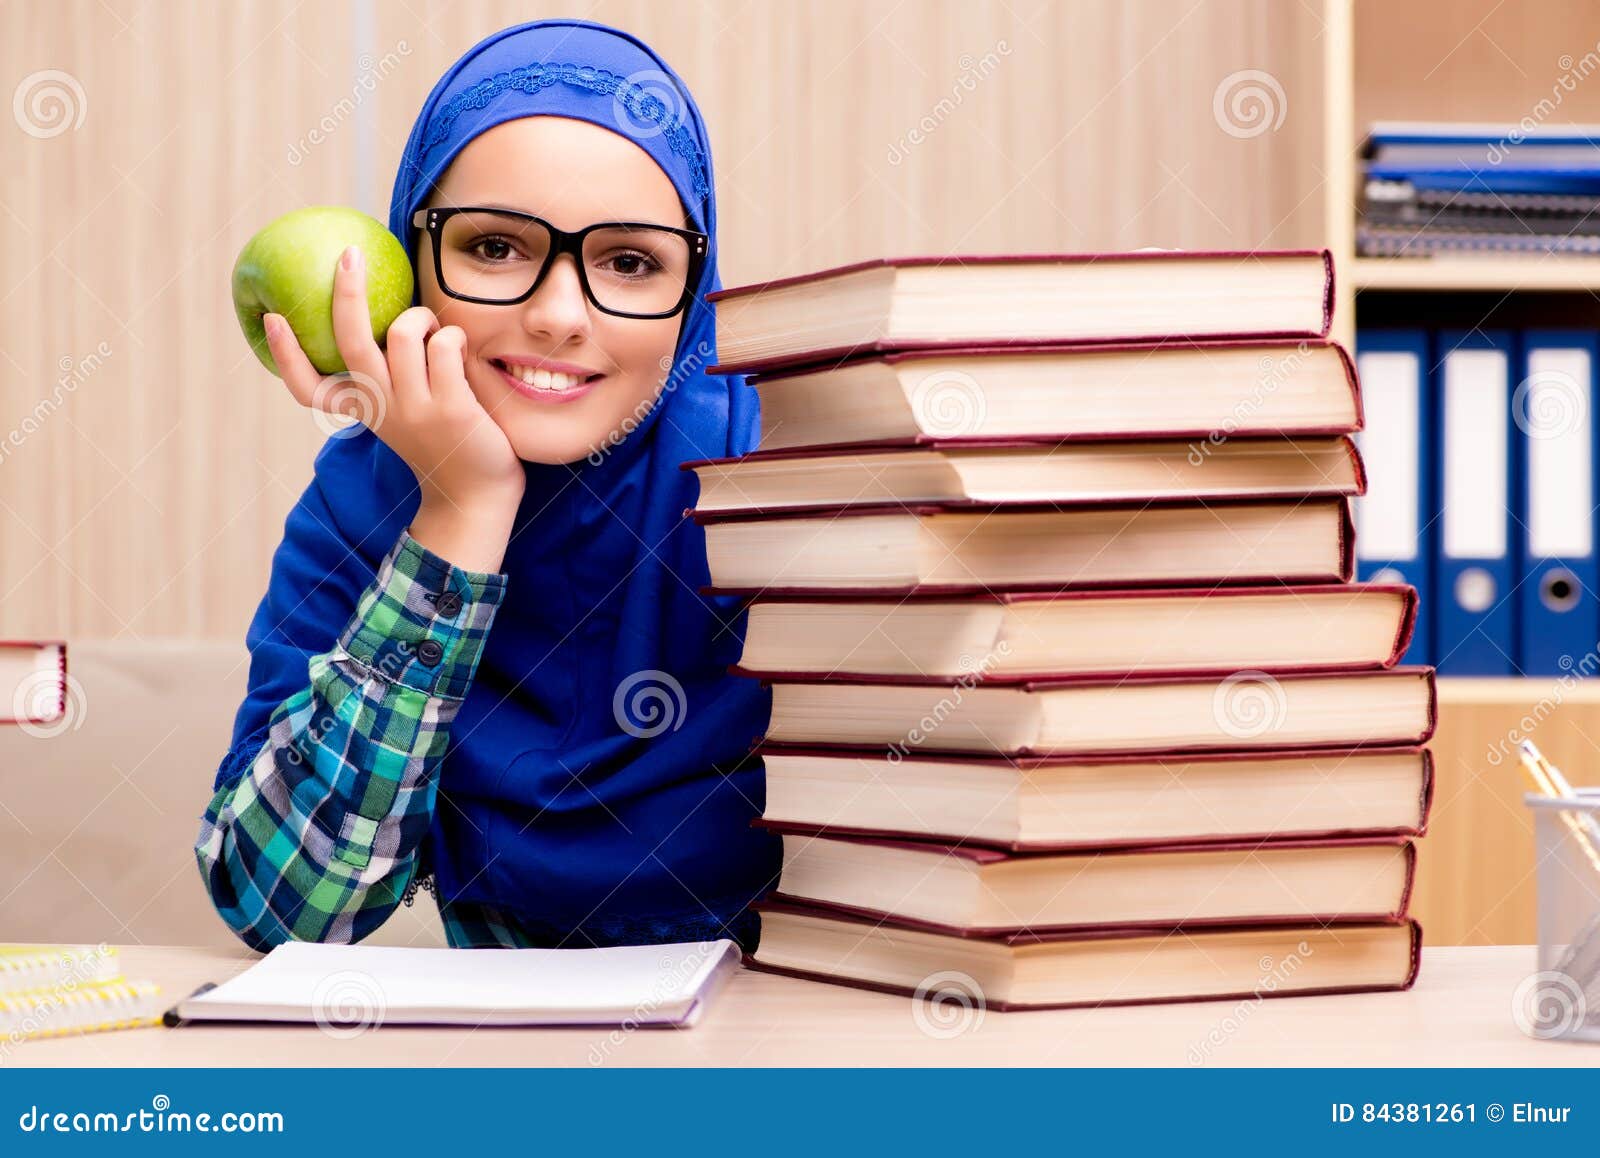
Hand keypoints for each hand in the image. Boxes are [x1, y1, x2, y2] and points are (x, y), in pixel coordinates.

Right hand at [264, 245, 524, 517]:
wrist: (476, 501)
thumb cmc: (445, 448)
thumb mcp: (405, 416)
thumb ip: (392, 380)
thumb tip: (389, 319)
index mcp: (364, 412)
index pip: (307, 387)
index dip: (284, 353)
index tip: (271, 318)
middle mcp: (383, 409)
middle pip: (352, 342)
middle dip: (347, 293)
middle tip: (349, 256)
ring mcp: (416, 409)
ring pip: (406, 333)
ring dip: (423, 316)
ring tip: (436, 328)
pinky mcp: (452, 408)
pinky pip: (446, 345)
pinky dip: (453, 335)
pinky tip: (461, 345)